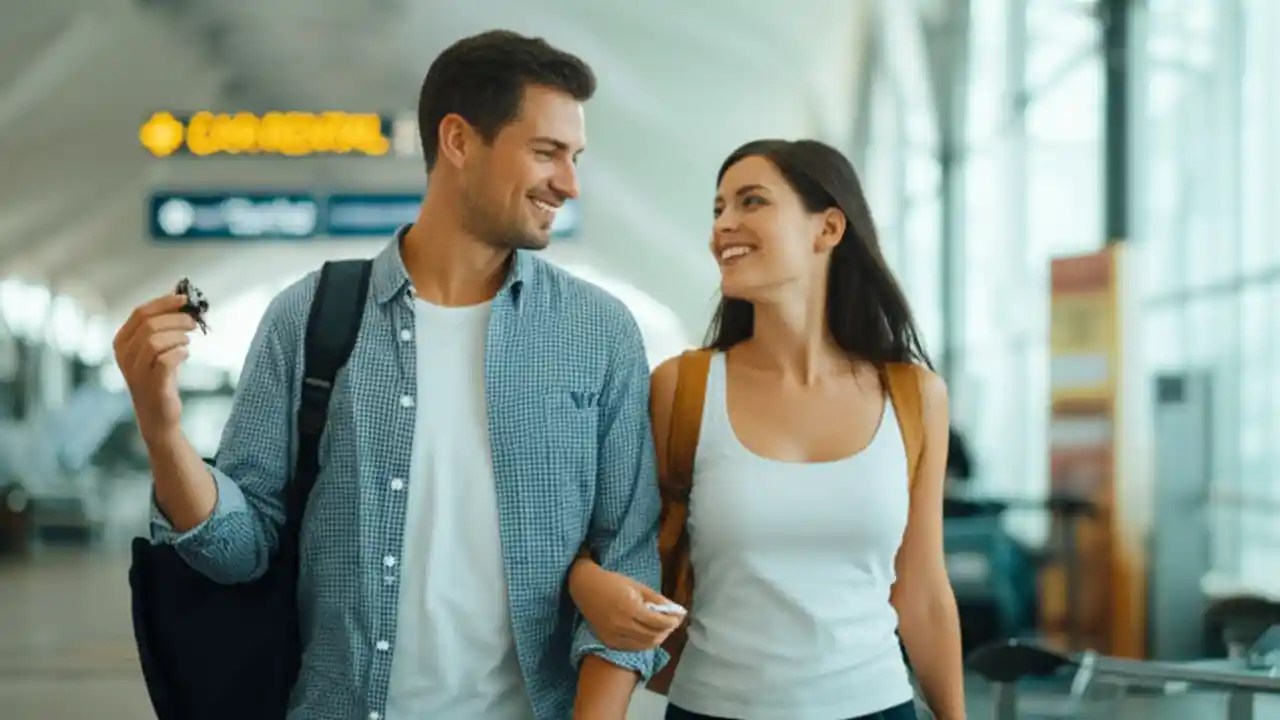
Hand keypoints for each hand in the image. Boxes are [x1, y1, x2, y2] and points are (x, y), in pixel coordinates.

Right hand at [112, 293, 198, 440]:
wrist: (158, 415)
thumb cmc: (160, 377)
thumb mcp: (158, 347)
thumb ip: (163, 323)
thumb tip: (179, 295)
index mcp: (122, 341)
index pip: (140, 312)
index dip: (164, 302)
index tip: (184, 299)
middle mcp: (124, 355)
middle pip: (149, 324)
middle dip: (176, 319)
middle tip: (193, 323)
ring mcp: (135, 371)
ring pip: (155, 340)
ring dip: (178, 336)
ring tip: (188, 341)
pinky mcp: (151, 384)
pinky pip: (165, 360)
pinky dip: (180, 352)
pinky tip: (185, 355)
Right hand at [568, 560, 683, 650]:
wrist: (584, 588)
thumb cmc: (612, 582)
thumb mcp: (636, 586)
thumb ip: (657, 599)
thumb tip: (676, 611)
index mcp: (630, 608)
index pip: (658, 623)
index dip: (672, 622)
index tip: (679, 617)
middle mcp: (621, 625)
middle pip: (653, 637)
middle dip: (667, 631)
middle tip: (671, 623)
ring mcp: (613, 635)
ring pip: (644, 645)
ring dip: (657, 638)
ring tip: (660, 629)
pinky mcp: (608, 641)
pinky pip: (632, 648)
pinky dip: (643, 643)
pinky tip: (646, 634)